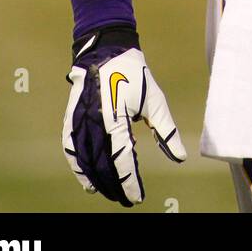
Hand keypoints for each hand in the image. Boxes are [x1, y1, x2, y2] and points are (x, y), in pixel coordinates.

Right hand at [62, 24, 185, 205]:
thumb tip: (180, 157)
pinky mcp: (72, 117)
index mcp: (116, 117)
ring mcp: (80, 119)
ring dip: (95, 179)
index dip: (129, 182)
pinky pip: (71, 147)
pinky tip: (86, 179)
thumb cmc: (134, 75)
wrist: (107, 51)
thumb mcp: (155, 100)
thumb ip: (166, 130)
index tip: (136, 197)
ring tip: (107, 193)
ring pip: (84, 160)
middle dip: (113, 185)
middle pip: (101, 164)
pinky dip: (77, 166)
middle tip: (125, 199)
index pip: (121, 160)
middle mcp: (94, 121)